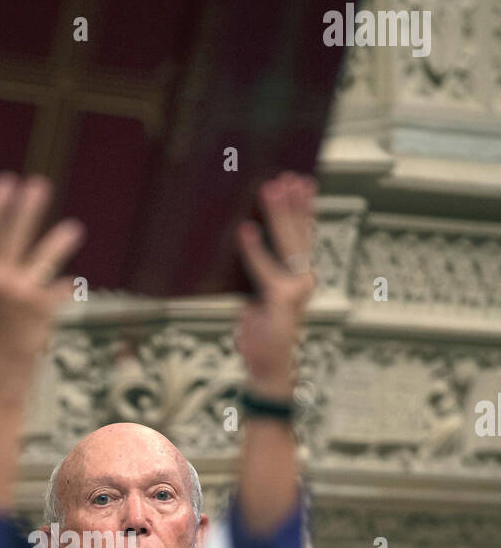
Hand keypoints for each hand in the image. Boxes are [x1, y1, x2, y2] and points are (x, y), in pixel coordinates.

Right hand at [0, 172, 84, 396]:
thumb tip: (2, 255)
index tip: (5, 182)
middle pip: (13, 233)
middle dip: (28, 208)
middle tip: (40, 185)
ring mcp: (17, 291)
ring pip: (43, 256)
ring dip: (61, 241)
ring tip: (75, 228)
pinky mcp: (39, 307)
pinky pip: (61, 289)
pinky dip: (69, 287)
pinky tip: (77, 284)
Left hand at [235, 173, 317, 395]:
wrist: (268, 369)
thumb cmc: (262, 335)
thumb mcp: (258, 297)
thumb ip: (257, 272)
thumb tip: (242, 238)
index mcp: (299, 277)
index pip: (305, 235)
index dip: (305, 208)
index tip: (303, 181)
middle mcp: (303, 280)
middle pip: (300, 234)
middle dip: (293, 203)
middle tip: (285, 178)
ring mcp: (295, 290)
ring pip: (288, 244)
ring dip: (278, 215)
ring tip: (269, 190)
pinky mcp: (281, 301)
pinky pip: (264, 269)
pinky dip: (253, 250)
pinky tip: (243, 230)